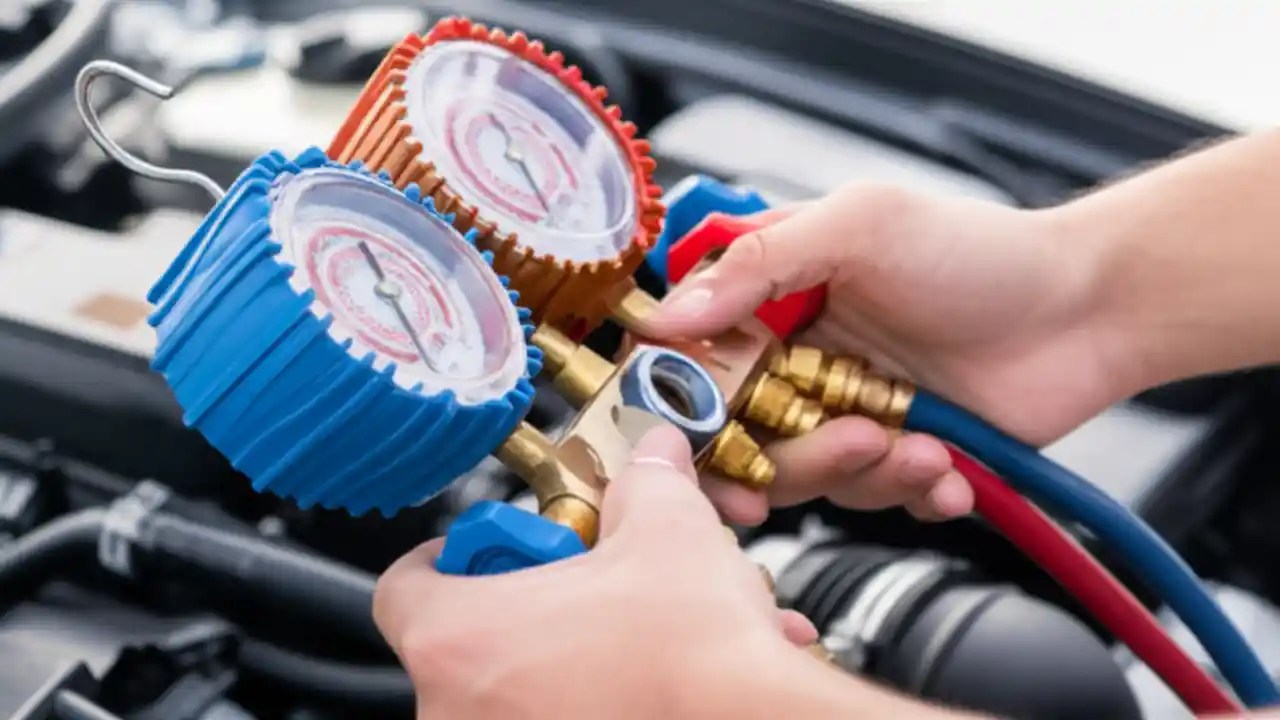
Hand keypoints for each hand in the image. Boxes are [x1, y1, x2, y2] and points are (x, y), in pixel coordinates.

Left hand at [374, 426, 952, 718]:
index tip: (491, 546)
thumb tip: (652, 459)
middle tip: (589, 586)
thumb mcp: (667, 531)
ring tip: (646, 632)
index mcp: (459, 639)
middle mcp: (459, 713)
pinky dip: (605, 697)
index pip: (403, 589)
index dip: (452, 556)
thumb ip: (644, 483)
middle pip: (472, 638)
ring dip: (580, 654)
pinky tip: (661, 677)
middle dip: (536, 605)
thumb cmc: (699, 657)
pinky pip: (563, 719)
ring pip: (528, 687)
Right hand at [647, 186, 1120, 524]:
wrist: (1087, 310)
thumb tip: (671, 314)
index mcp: (776, 297)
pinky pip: (873, 499)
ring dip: (864, 472)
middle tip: (853, 440)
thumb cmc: (981, 252)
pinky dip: (910, 492)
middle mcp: (800, 358)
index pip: (693, 355)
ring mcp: (845, 410)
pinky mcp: (895, 454)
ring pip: (805, 476)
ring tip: (923, 445)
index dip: (681, 399)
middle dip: (790, 455)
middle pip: (740, 435)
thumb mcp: (862, 226)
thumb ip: (760, 263)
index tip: (694, 430)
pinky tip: (949, 467)